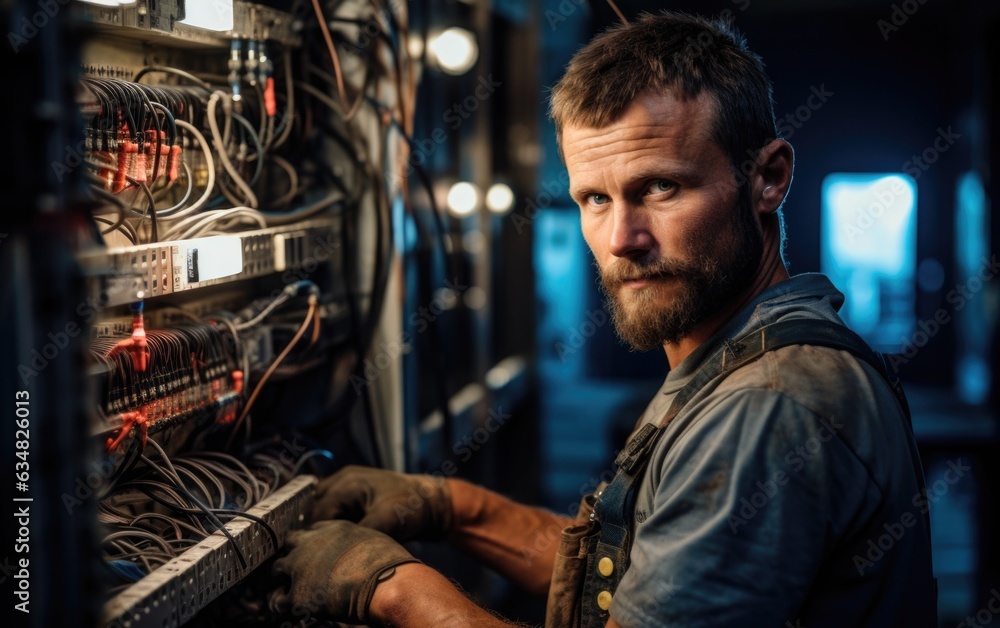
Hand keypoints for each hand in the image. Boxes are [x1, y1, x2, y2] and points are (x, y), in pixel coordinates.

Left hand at [269, 519, 420, 624]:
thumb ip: (354, 542)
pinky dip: (280, 604)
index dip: (309, 543)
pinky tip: (289, 609)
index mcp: (331, 529)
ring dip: (282, 579)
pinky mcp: (298, 594)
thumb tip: (353, 553)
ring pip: (276, 570)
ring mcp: (300, 567)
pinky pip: (277, 600)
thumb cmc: (390, 564)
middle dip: (292, 556)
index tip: (312, 553)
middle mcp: (311, 543)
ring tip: (288, 590)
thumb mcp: (372, 539)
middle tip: (298, 570)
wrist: (387, 584)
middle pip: (289, 544)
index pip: (309, 531)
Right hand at [312, 465, 452, 540]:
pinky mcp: (354, 493)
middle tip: (324, 553)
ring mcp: (348, 484)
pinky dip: (335, 521)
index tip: (321, 555)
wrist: (432, 501)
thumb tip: (336, 551)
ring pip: (323, 508)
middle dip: (320, 530)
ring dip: (326, 525)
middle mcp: (343, 479)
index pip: (318, 512)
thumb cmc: (412, 508)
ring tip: (330, 546)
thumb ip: (359, 534)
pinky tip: (341, 537)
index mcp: (347, 483)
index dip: (318, 535)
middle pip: (316, 508)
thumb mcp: (387, 522)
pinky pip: (335, 508)